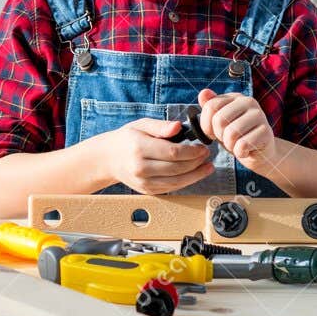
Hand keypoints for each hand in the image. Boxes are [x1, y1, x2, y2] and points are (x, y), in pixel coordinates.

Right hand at [92, 117, 216, 194]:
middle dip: (196, 163)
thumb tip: (178, 127)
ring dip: (195, 175)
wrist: (109, 158)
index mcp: (139, 148)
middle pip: (176, 169)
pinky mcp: (147, 190)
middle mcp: (140, 167)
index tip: (203, 147)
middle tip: (207, 155)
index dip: (192, 152)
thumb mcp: (142, 125)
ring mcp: (143, 182)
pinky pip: (171, 188)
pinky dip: (185, 182)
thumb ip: (161, 126)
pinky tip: (194, 174)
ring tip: (207, 167)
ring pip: (176, 182)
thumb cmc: (128, 138)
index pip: (172, 152)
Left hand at [197, 88, 275, 167]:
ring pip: (231, 133)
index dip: (206, 125)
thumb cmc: (236, 138)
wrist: (259, 154)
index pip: (211, 106)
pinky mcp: (266, 131)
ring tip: (237, 145)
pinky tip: (246, 150)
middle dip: (219, 136)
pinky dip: (240, 152)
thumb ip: (210, 108)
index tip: (213, 132)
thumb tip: (203, 92)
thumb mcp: (218, 124)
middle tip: (229, 140)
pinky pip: (242, 145)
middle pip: (219, 120)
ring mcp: (259, 115)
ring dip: (230, 145)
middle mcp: (249, 102)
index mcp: (235, 97)